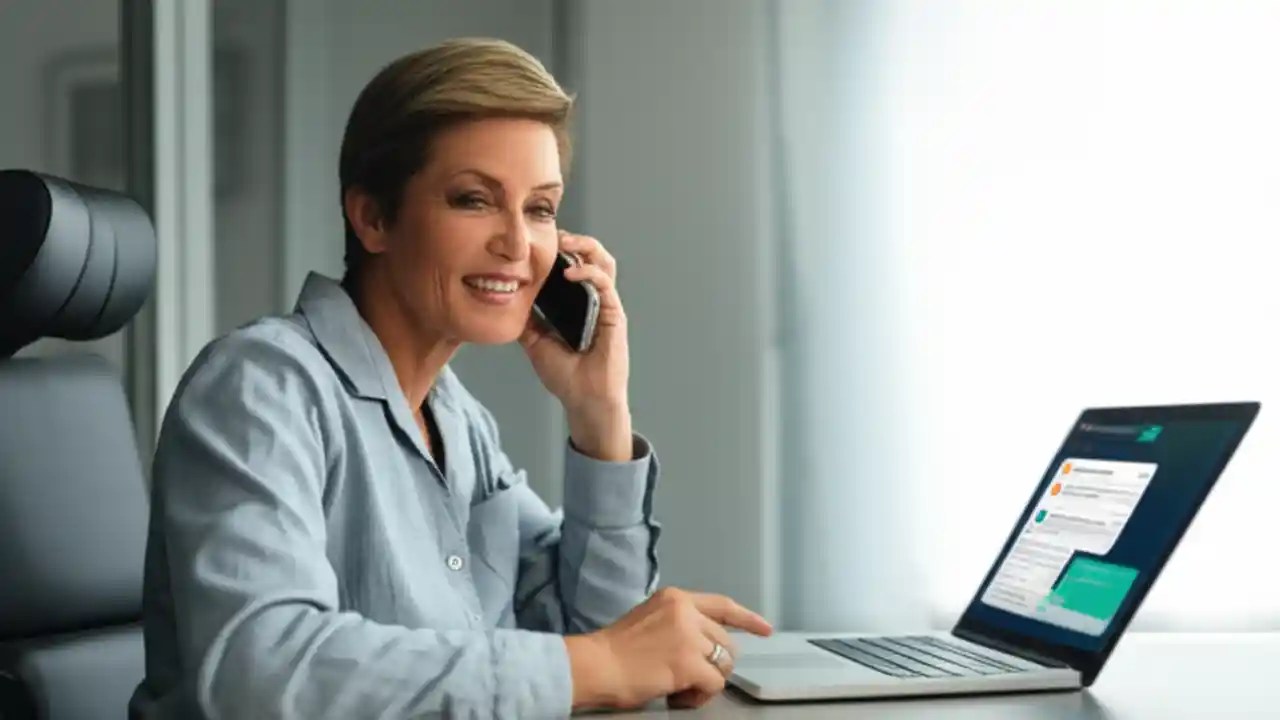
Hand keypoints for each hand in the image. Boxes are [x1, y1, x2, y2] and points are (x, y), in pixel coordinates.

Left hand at [520, 230, 631, 459]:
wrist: (584, 401)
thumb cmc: (566, 376)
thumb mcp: (534, 342)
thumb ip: (525, 320)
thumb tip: (503, 300)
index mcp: (577, 303)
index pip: (573, 265)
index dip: (560, 250)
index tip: (539, 240)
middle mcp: (594, 300)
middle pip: (592, 256)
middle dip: (574, 240)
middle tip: (553, 234)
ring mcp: (606, 306)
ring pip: (604, 263)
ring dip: (586, 247)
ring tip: (565, 243)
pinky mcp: (615, 315)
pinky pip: (605, 285)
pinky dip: (589, 273)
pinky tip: (570, 272)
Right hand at [564, 587, 773, 710]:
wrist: (596, 665)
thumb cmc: (615, 650)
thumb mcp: (649, 619)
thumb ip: (678, 623)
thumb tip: (704, 647)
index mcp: (675, 598)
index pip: (722, 605)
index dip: (747, 619)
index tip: (765, 628)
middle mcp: (686, 612)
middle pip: (725, 643)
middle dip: (714, 665)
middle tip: (687, 679)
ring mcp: (689, 636)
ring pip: (724, 664)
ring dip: (706, 681)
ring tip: (680, 688)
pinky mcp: (689, 662)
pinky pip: (714, 684)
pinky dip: (700, 696)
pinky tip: (678, 695)